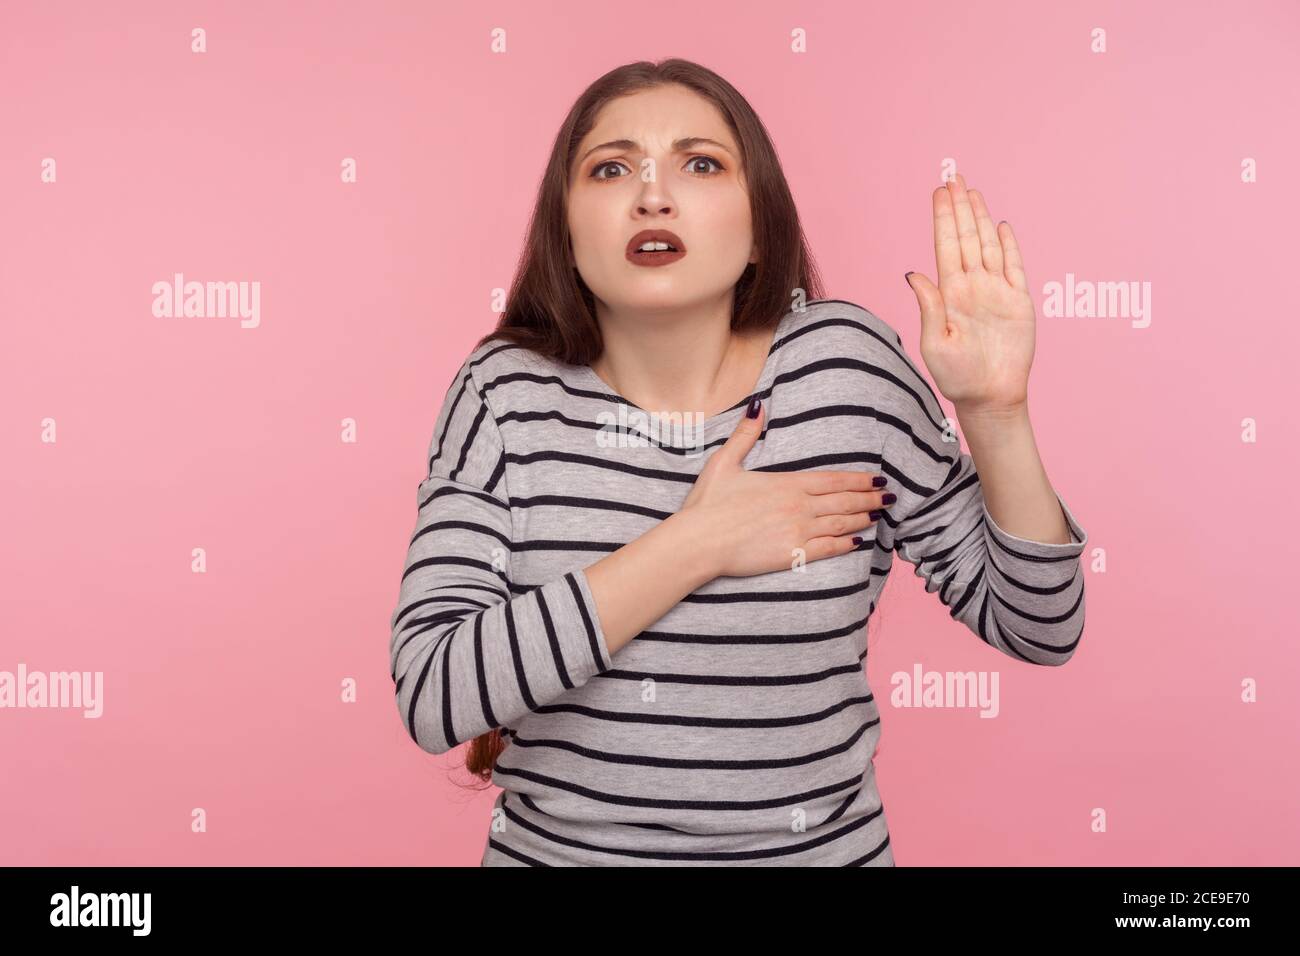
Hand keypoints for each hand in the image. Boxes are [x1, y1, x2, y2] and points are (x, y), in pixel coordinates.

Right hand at [678, 398, 894, 577]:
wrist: (699, 542)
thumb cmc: (709, 504)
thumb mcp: (724, 462)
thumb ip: (745, 435)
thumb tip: (756, 406)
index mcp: (787, 482)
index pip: (833, 479)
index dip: (859, 480)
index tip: (877, 479)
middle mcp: (799, 505)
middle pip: (844, 500)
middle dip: (870, 498)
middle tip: (890, 497)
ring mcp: (798, 531)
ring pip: (841, 523)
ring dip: (863, 518)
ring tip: (879, 515)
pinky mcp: (793, 554)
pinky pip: (828, 549)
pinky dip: (846, 544)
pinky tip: (858, 541)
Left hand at [905, 173, 1035, 416]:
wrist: (990, 397)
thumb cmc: (957, 376)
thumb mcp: (936, 343)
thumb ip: (929, 307)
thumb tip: (913, 273)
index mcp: (949, 294)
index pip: (945, 246)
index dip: (943, 218)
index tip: (939, 191)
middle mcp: (972, 286)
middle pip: (965, 237)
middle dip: (959, 207)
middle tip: (953, 175)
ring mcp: (996, 291)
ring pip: (988, 245)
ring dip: (980, 217)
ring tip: (972, 191)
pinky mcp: (1019, 301)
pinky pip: (1015, 267)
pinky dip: (1010, 245)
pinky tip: (1000, 225)